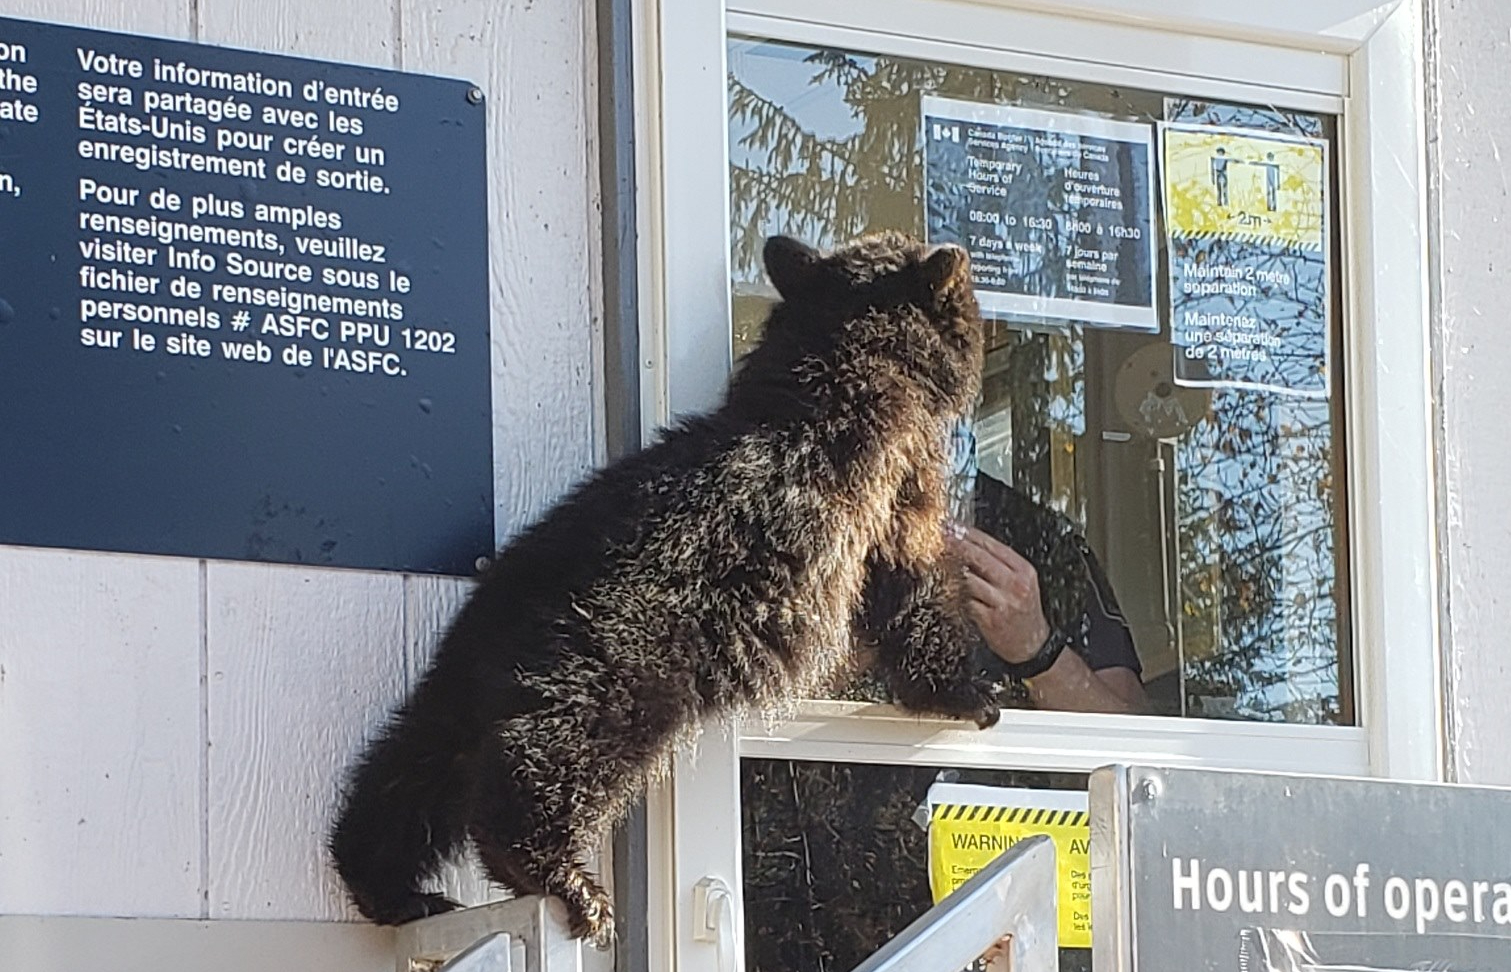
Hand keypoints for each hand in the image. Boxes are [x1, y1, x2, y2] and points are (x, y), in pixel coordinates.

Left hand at [947, 523, 1050, 664]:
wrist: (1033, 646)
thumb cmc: (1024, 612)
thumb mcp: (1022, 583)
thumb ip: (1000, 565)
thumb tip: (968, 545)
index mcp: (1023, 570)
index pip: (991, 545)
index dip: (968, 534)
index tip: (951, 527)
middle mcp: (1015, 584)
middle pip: (979, 557)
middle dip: (955, 545)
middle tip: (938, 538)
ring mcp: (1002, 602)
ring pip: (969, 578)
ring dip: (951, 570)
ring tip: (937, 561)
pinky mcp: (990, 619)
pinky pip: (965, 601)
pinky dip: (954, 594)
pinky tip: (946, 588)